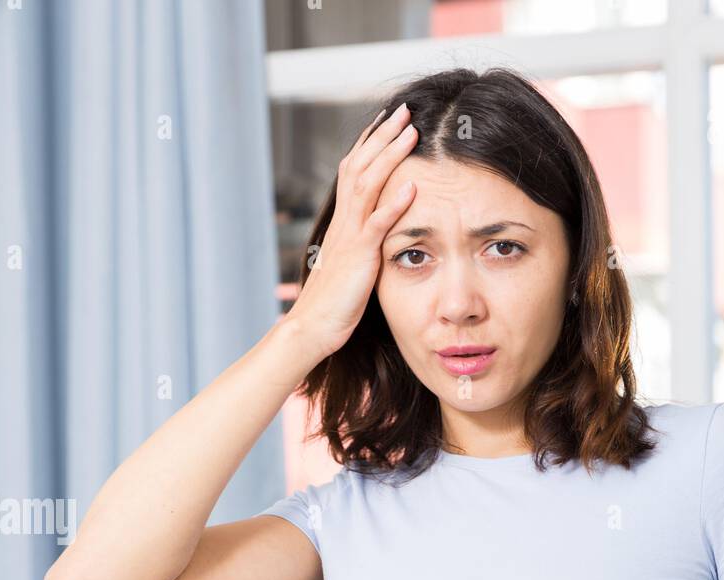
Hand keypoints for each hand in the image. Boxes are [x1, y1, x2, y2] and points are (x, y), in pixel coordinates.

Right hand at [287, 103, 417, 357]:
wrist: (311, 326)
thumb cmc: (332, 302)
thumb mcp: (351, 265)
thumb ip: (362, 244)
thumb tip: (375, 235)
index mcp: (342, 221)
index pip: (355, 170)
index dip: (371, 143)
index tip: (389, 120)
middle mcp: (343, 221)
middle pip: (361, 165)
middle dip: (383, 135)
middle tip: (405, 109)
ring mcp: (349, 236)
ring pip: (368, 184)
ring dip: (391, 156)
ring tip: (412, 133)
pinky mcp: (358, 257)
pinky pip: (376, 225)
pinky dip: (394, 204)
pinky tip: (412, 186)